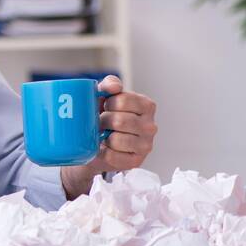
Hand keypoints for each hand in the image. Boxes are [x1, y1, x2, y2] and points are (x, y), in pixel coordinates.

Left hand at [60, 74, 157, 198]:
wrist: (95, 142)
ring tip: (102, 135)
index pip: (124, 100)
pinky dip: (103, 152)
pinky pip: (114, 157)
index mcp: (146, 106)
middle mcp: (150, 126)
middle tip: (100, 123)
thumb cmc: (104, 115)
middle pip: (120, 121)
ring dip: (103, 137)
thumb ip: (110, 84)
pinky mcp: (136, 161)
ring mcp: (146, 145)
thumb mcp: (105, 95)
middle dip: (103, 121)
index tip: (104, 106)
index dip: (108, 103)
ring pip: (117, 140)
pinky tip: (104, 148)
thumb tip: (113, 87)